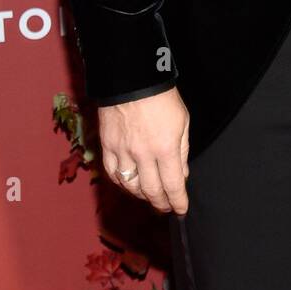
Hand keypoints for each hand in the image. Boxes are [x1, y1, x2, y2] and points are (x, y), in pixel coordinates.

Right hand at [99, 88, 190, 214]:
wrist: (131, 80)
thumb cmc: (162, 98)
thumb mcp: (182, 122)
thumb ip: (183, 151)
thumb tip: (182, 174)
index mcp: (165, 148)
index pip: (173, 185)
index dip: (178, 201)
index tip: (181, 209)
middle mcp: (143, 155)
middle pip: (151, 191)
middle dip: (161, 203)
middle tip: (166, 207)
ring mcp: (123, 152)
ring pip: (130, 186)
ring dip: (142, 196)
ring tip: (150, 197)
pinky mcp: (108, 146)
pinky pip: (114, 174)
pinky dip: (122, 183)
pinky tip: (130, 184)